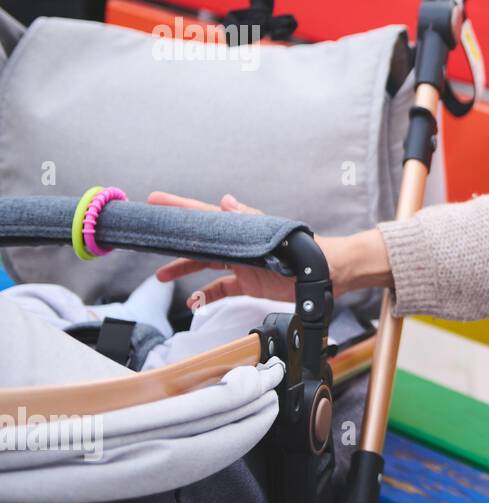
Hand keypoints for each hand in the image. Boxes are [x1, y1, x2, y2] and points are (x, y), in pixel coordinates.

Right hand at [147, 191, 349, 308]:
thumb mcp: (274, 236)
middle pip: (198, 241)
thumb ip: (249, 220)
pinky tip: (193, 302)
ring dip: (183, 269)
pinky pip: (220, 290)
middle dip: (173, 240)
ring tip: (161, 276)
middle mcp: (238, 245)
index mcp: (241, 229)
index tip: (155, 200)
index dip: (180, 207)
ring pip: (204, 265)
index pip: (205, 215)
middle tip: (148, 237)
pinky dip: (206, 296)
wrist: (327, 274)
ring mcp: (242, 265)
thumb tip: (226, 201)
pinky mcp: (248, 284)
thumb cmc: (305, 251)